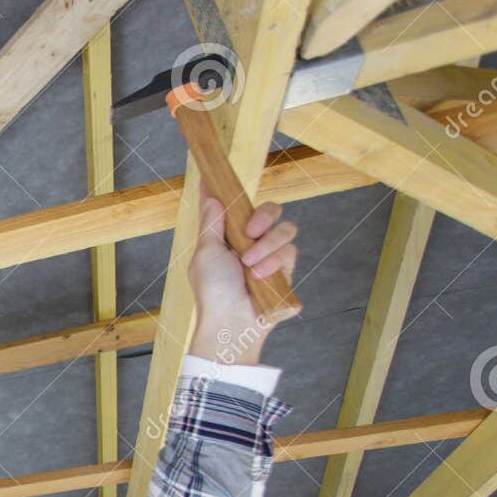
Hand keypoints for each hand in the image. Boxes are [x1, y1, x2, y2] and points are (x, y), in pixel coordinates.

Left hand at [187, 175, 297, 365]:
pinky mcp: (285, 271)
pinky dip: (273, 262)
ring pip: (285, 229)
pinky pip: (290, 251)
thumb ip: (211, 224)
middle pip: (271, 211)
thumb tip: (211, 197)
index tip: (215, 174)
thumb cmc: (213, 292)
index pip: (233, 208)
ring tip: (249, 265)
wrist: (230, 322)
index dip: (227, 192)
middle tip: (250, 231)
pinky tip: (259, 276)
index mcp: (228, 238)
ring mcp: (270, 256)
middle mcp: (251, 244)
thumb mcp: (206, 254)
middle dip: (263, 216)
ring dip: (267, 245)